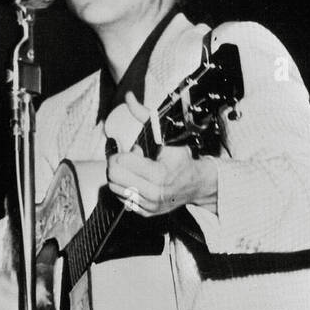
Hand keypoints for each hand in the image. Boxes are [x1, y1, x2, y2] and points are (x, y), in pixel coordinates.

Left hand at [106, 92, 217, 216]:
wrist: (195, 185)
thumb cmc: (181, 158)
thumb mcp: (167, 135)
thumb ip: (145, 116)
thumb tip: (129, 97)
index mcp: (159, 175)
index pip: (122, 163)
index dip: (123, 152)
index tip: (135, 150)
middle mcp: (153, 194)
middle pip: (114, 176)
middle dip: (117, 163)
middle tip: (130, 158)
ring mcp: (149, 206)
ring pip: (115, 188)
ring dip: (120, 175)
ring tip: (135, 169)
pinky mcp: (145, 212)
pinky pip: (122, 198)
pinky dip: (125, 186)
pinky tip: (137, 180)